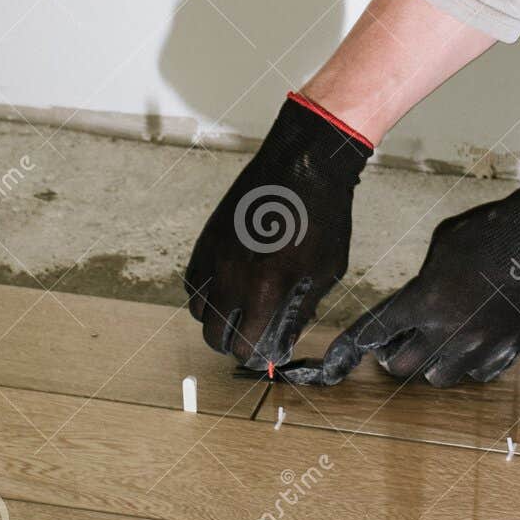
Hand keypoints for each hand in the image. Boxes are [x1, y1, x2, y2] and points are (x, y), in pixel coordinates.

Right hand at [185, 93, 371, 368]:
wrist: (303, 163)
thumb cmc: (323, 215)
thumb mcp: (326, 271)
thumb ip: (302, 310)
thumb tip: (286, 338)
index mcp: (266, 288)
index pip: (243, 344)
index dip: (255, 356)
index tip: (266, 353)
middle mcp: (232, 276)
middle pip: (212, 334)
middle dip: (230, 344)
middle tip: (247, 339)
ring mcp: (215, 255)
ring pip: (197, 309)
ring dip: (214, 319)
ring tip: (235, 314)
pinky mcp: (208, 238)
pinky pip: (193, 279)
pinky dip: (205, 292)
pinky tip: (225, 288)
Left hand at [282, 168, 519, 386]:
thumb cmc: (491, 233)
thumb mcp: (441, 247)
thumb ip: (421, 283)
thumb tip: (412, 304)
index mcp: (422, 301)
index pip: (372, 333)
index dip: (350, 348)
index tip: (339, 359)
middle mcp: (446, 331)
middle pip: (401, 366)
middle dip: (393, 355)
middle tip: (397, 344)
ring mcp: (479, 346)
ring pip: (439, 376)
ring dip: (431, 363)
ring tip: (439, 344)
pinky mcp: (508, 350)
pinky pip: (478, 374)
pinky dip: (470, 364)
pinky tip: (472, 345)